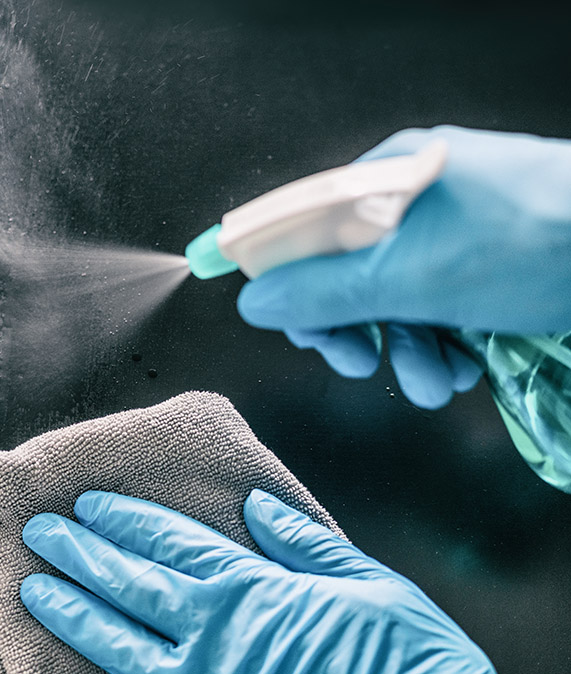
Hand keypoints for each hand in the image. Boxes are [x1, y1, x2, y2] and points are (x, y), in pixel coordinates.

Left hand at [20, 490, 553, 673]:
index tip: (87, 504)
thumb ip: (301, 542)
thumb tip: (255, 504)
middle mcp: (219, 637)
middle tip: (39, 534)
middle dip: (81, 555)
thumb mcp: (367, 581)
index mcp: (255, 589)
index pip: (171, 542)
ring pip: (122, 651)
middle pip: (132, 586)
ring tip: (36, 593)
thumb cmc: (411, 661)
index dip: (124, 520)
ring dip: (74, 618)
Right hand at [236, 125, 570, 408]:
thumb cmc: (534, 244)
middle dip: (355, 329)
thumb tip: (254, 300)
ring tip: (436, 380)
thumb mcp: (411, 277)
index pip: (306, 227)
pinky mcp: (489, 265)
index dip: (291, 282)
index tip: (295, 328)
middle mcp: (418, 200)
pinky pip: (440, 308)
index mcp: (389, 177)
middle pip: (349, 270)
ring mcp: (456, 233)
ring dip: (408, 351)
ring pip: (397, 299)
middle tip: (358, 361)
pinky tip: (463, 367)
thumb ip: (323, 293)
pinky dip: (445, 345)